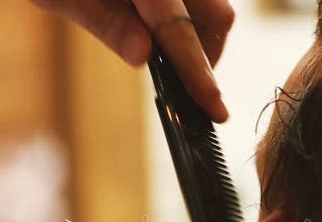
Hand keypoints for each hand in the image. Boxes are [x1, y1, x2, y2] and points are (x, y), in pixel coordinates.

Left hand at [30, 0, 233, 121]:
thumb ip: (103, 21)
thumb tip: (144, 56)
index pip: (180, 31)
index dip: (198, 76)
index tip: (216, 111)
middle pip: (218, 16)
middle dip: (206, 56)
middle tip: (178, 81)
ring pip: (217, 8)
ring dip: (198, 36)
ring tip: (160, 49)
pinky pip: (201, 0)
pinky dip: (189, 18)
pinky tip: (155, 26)